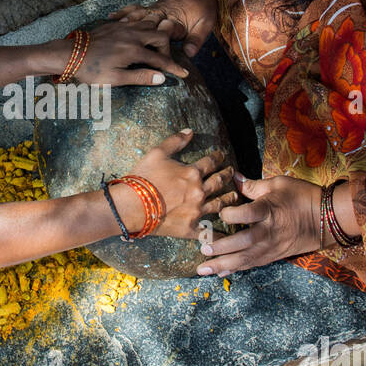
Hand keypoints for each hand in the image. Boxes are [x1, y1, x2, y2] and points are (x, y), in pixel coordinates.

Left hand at [71, 18, 191, 85]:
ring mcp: (123, 28)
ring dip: (155, 35)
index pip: (161, 59)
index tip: (184, 74)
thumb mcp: (116, 79)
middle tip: (163, 61)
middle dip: (166, 48)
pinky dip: (143, 28)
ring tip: (154, 48)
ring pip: (149, 24)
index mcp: (134, 50)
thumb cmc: (92, 71)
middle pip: (160, 35)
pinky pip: (136, 21)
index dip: (174, 68)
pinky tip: (139, 38)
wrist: (70, 54)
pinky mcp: (116, 25)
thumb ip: (140, 77)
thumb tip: (162, 78)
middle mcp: (132, 35)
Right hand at [107, 0, 217, 57]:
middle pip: (144, 29)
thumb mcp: (207, 22)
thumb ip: (197, 38)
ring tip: (110, 39)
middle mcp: (159, 14)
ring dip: (124, 27)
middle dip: (136, 43)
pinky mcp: (149, 8)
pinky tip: (110, 17)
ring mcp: (152, 10)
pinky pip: (132, 9)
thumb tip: (190, 54)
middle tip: (125, 56)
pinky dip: (121, 13)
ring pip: (135, 18)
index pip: (163, 38)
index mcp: (173, 20)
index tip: (156, 65)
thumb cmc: (203, 4)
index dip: (161, 53)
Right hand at [119, 128, 234, 237]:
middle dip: (227, 175)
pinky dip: (218, 234)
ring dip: (229, 199)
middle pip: (219, 182)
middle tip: (232, 172)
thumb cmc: (142, 178)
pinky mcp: (190, 228)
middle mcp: (198, 192)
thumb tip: (190, 131)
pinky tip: (225, 234)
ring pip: (220, 204)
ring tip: (234, 196)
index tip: (222, 154)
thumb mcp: (156, 153)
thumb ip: (175, 141)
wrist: (130, 206)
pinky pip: (208, 232)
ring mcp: (196, 211)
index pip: (211, 162)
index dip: (218, 156)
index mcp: (192, 173)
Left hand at [196, 173, 319, 275]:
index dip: (230, 214)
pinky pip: (253, 264)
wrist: (328, 218)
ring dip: (223, 265)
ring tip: (203, 269)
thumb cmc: (303, 196)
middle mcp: (270, 231)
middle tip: (203, 249)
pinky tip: (220, 273)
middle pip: (243, 242)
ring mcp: (272, 246)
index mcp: (270, 210)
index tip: (220, 212)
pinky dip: (236, 269)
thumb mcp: (278, 184)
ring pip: (245, 259)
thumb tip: (232, 177)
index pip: (247, 214)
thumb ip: (253, 185)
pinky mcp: (274, 255)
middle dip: (222, 247)